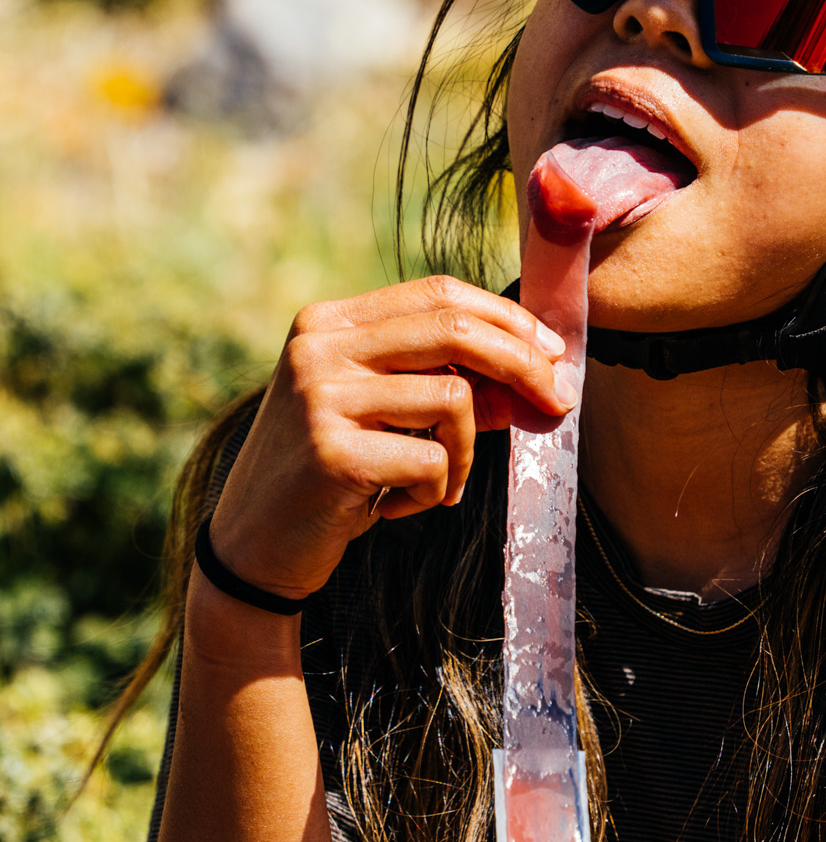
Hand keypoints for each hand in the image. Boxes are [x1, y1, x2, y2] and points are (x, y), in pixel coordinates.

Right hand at [204, 277, 571, 599]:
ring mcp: (320, 398)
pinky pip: (433, 460)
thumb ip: (447, 387)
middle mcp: (319, 347)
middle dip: (523, 365)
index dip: (506, 318)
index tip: (552, 353)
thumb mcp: (384, 417)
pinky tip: (394, 509)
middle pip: (454, 331)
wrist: (253, 547)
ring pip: (452, 401)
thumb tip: (537, 377)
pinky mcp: (331, 453)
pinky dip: (433, 491)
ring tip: (436, 485)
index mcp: (329, 323)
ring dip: (465, 453)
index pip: (438, 294)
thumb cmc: (328, 475)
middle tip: (557, 404)